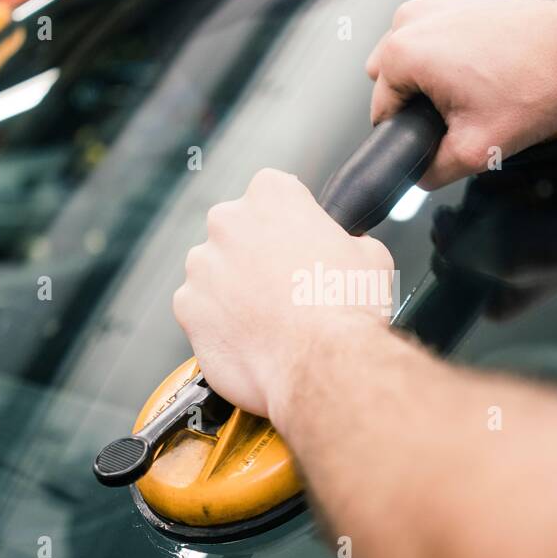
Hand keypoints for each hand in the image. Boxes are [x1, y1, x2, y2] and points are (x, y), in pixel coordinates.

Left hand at [172, 168, 394, 419]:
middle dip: (255, 255)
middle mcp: (228, 222)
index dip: (289, 224)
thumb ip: (347, 240)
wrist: (321, 364)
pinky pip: (199, 309)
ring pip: (214, 271)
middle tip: (285, 286)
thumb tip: (349, 248)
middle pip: (236, 230)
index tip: (298, 246)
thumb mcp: (370, 257)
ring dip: (233, 288)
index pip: (273, 193)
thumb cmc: (345, 310)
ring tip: (269, 318)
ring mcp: (202, 265)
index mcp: (271, 195)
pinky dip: (218, 322)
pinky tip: (250, 337)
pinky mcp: (187, 307)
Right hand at [367, 0, 556, 188]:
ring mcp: (436, 4)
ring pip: (411, 57)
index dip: (408, 133)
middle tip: (463, 114)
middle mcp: (412, 20)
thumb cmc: (537, 84)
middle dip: (417, 101)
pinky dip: (450, 54)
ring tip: (476, 90)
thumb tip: (417, 174)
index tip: (441, 135)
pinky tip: (485, 68)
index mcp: (403, 52)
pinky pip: (435, 37)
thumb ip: (432, 172)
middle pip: (390, 80)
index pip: (381, 110)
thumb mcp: (476, 150)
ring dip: (432, 77)